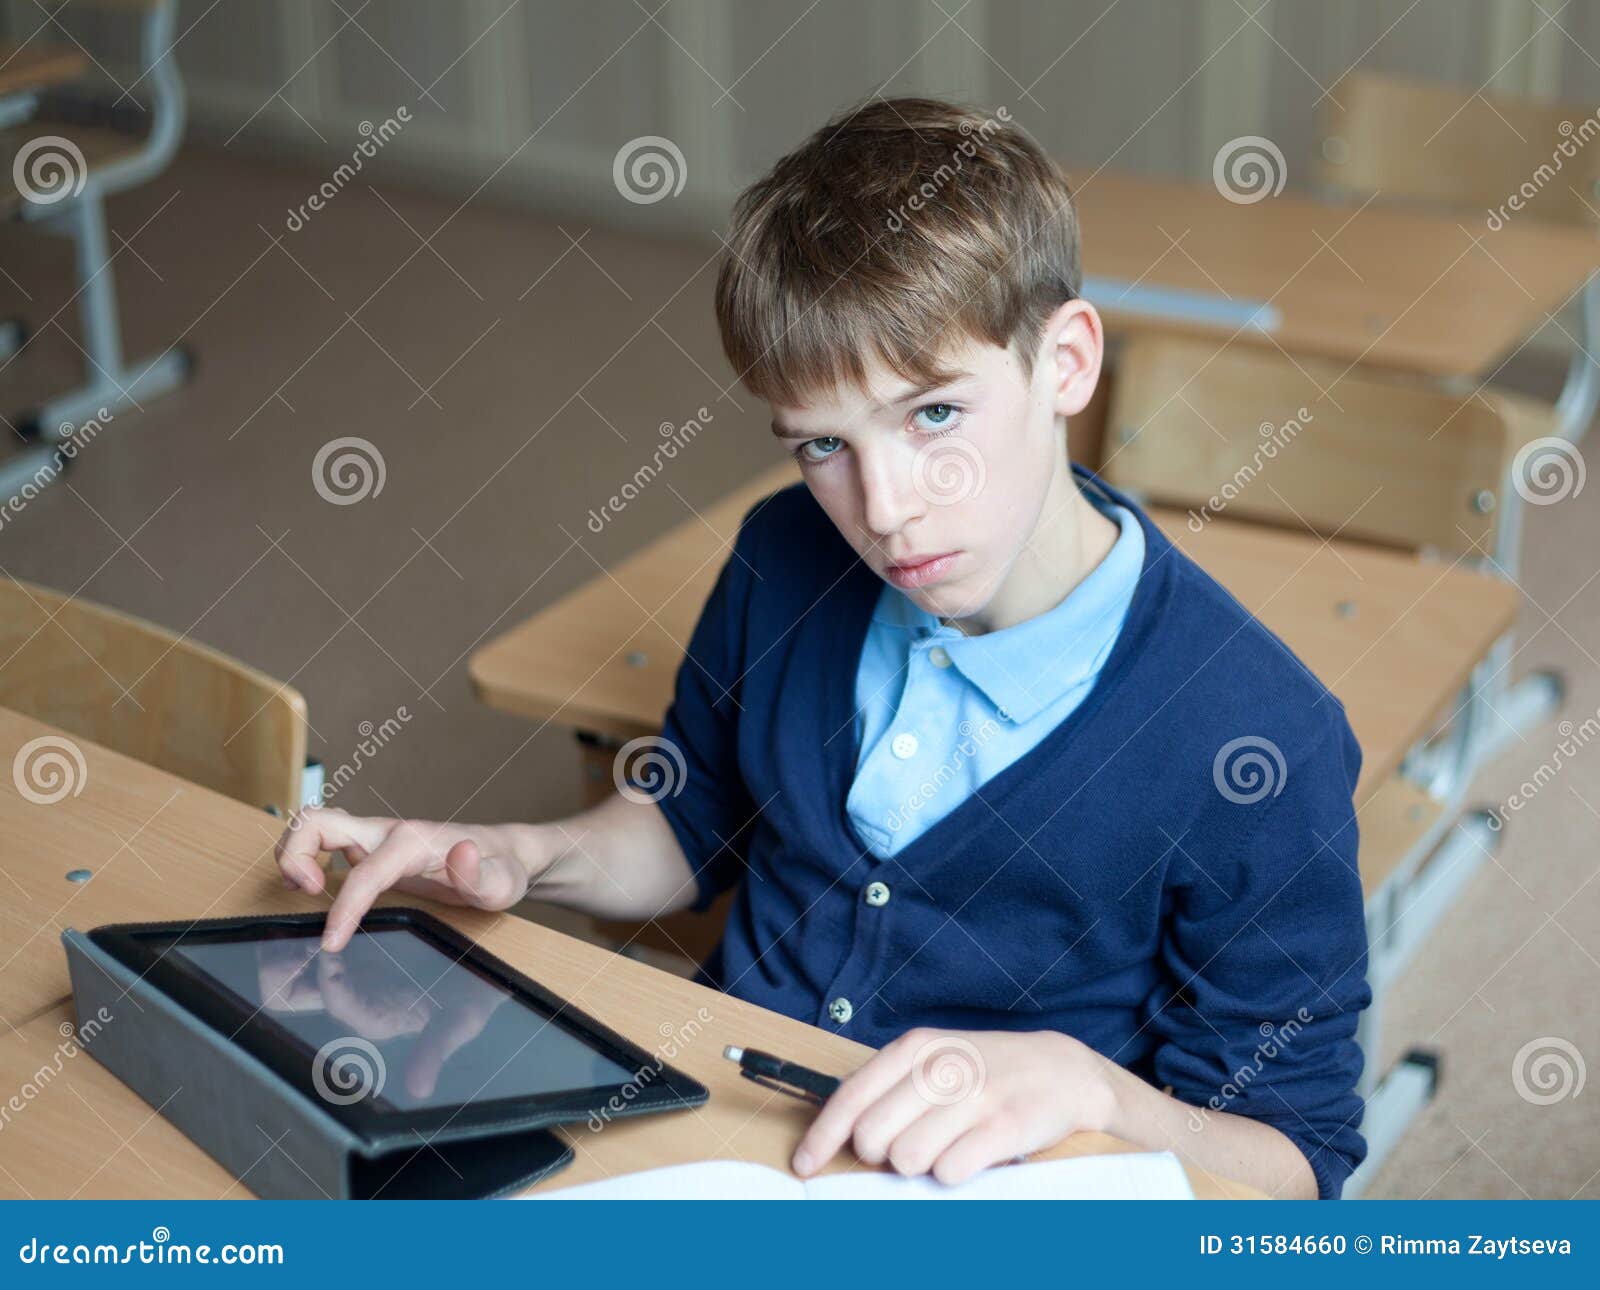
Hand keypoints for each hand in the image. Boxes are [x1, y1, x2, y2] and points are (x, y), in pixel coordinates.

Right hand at [275, 808, 556, 949]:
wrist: (506, 854)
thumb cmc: (502, 869)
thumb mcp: (502, 882)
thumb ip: (482, 875)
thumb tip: (462, 853)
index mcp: (412, 841)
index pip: (364, 872)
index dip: (343, 908)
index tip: (332, 943)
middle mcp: (386, 832)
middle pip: (318, 822)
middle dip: (294, 854)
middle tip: (304, 893)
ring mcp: (374, 838)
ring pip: (314, 827)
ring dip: (293, 853)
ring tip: (303, 891)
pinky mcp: (369, 849)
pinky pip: (323, 843)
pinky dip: (304, 859)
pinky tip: (313, 889)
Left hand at [792, 1027, 1117, 1185]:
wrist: (1063, 1070)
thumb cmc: (986, 1071)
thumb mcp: (934, 1059)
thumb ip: (890, 1089)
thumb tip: (839, 1133)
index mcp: (915, 1048)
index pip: (851, 1098)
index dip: (822, 1138)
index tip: (804, 1165)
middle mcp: (940, 1067)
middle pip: (873, 1137)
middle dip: (880, 1155)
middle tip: (904, 1148)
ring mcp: (974, 1096)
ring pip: (907, 1158)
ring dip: (918, 1166)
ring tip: (942, 1148)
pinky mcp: (1004, 1127)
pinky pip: (949, 1172)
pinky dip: (952, 1174)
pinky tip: (968, 1155)